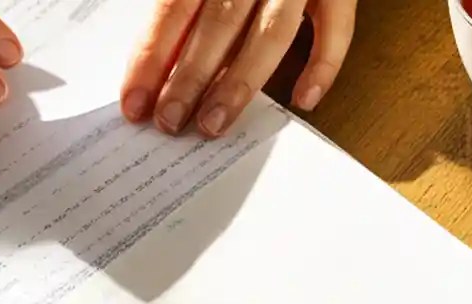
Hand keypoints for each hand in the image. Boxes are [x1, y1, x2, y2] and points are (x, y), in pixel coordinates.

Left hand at [120, 0, 356, 137]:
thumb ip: (187, 3)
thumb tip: (159, 62)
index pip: (174, 9)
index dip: (152, 57)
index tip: (134, 102)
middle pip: (218, 23)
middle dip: (189, 77)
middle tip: (169, 122)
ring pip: (269, 33)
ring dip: (240, 82)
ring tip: (214, 123)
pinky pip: (337, 29)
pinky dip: (322, 66)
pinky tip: (302, 100)